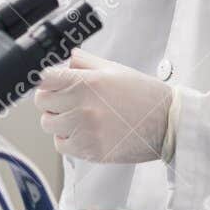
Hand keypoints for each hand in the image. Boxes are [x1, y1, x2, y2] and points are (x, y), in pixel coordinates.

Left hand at [34, 50, 175, 163]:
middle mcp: (83, 106)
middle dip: (51, 100)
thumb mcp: (114, 69)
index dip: (46, 81)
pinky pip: (61, 145)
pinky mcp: (90, 150)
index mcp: (87, 82)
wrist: (167, 123)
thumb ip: (85, 62)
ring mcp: (85, 130)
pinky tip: (83, 131)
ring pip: (49, 125)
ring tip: (77, 117)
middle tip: (66, 100)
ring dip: (58, 120)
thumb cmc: (144, 95)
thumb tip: (66, 59)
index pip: (44, 80)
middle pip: (42, 103)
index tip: (51, 84)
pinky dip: (67, 139)